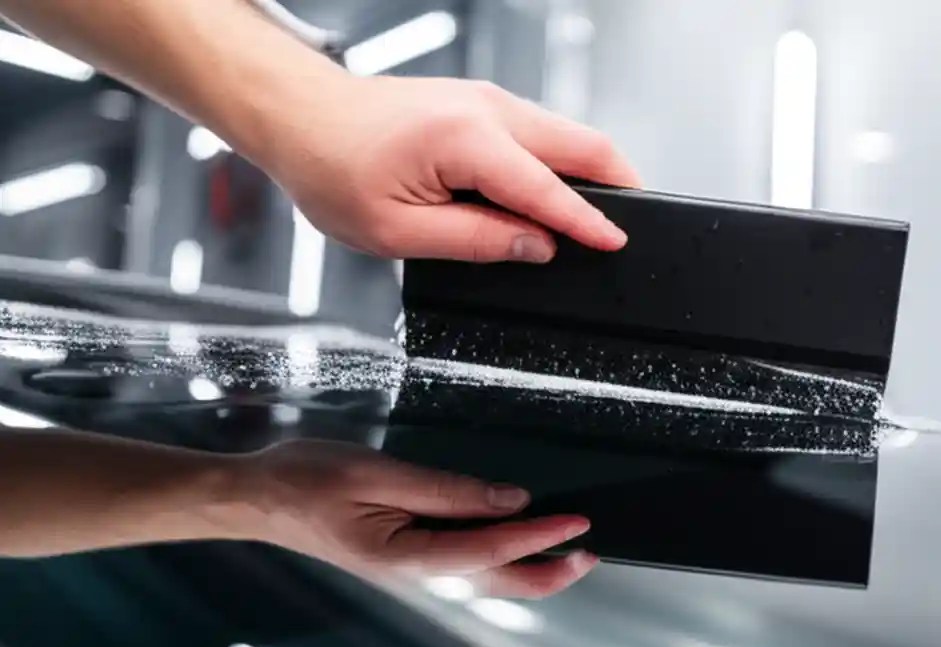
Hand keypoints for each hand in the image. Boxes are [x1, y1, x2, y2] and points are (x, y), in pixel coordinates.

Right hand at [228, 440, 597, 598]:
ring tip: (569, 553)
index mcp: (406, 556)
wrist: (255, 499)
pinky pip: (466, 565)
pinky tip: (517, 545)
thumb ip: (448, 490)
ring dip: (530, 568)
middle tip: (591, 551)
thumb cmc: (305, 480)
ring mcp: (411, 568)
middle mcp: (415, 572)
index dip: (541, 535)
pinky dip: (502, 558)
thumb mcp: (378, 474)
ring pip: (485, 578)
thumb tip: (510, 499)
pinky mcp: (407, 557)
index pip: (492, 548)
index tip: (578, 521)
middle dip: (549, 571)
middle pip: (497, 580)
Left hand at [266, 75, 641, 262]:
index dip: (588, 222)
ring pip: (566, 133)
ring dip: (589, 171)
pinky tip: (554, 192)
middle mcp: (486, 108)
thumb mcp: (398, 230)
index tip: (618, 243)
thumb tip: (536, 247)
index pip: (547, 189)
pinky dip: (561, 161)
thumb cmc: (332, 168)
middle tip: (634, 223)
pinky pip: (540, 130)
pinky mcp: (481, 102)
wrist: (300, 116)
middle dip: (618, 182)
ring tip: (596, 216)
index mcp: (465, 140)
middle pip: (582, 143)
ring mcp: (486, 99)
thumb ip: (477, 240)